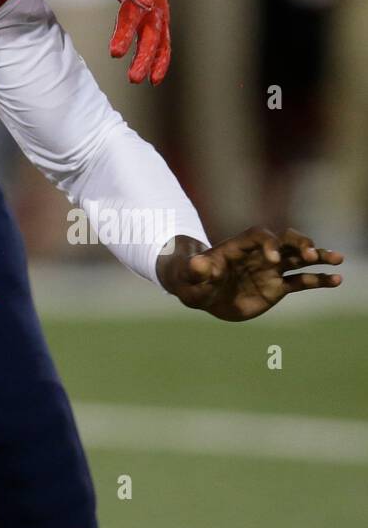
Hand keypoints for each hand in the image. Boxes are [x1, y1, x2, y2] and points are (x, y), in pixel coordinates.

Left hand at [65, 0, 169, 84]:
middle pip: (148, 18)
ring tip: (137, 79)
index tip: (146, 2)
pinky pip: (162, 41)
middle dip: (137, 40)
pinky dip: (159, 58)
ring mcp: (158, 8)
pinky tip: (153, 78)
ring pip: (157, 35)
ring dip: (150, 58)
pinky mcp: (158, 19)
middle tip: (122, 62)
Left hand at [157, 229, 342, 320]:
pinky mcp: (277, 286)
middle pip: (284, 240)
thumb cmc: (192, 279)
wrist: (200, 290)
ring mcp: (270, 269)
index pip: (259, 236)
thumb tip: (199, 263)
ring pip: (298, 258)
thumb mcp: (190, 275)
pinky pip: (301, 281)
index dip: (268, 243)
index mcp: (239, 247)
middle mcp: (259, 254)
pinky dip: (318, 279)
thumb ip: (196, 269)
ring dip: (317, 257)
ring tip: (337, 259)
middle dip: (299, 244)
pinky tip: (336, 280)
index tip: (272, 260)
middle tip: (312, 255)